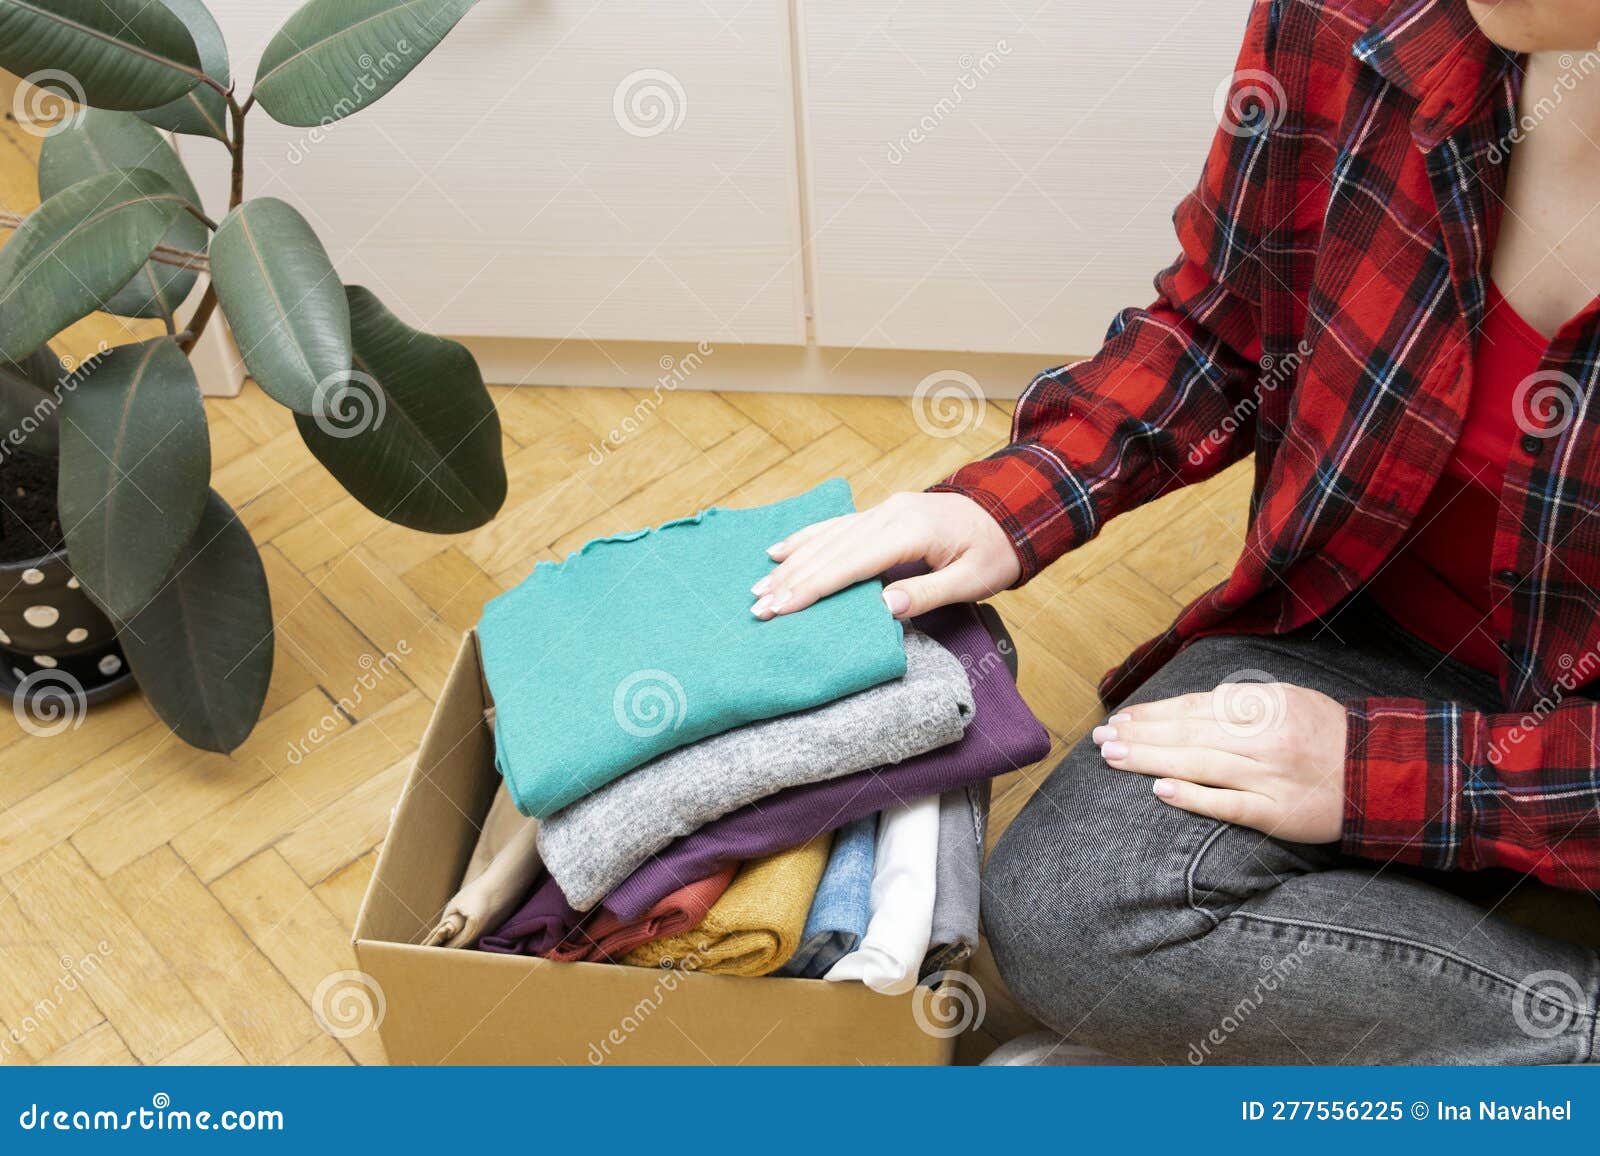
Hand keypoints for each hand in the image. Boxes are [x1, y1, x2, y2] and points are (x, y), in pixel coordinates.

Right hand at [751, 491, 1021, 619]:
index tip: (782, 608)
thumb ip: (928, 593)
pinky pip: (836, 525)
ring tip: (759, 587)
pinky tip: (780, 550)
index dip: (813, 587)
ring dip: (791, 563)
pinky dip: (806, 538)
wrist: (1011, 511)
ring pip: (827, 537)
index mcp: (911, 530)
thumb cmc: (995, 551)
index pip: (850, 563)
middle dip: (791, 580)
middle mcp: (890, 514)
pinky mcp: (883, 512)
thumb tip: (884, 608)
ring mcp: (884, 509)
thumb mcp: (974, 579)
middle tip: (758, 608)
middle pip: (830, 551)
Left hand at [1092, 681, 1347, 843]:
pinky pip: (1228, 803)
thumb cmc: (1329, 736)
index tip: (1121, 718)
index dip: (1153, 713)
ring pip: (1198, 763)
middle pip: (1187, 733)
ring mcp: (1269, 775)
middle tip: (1100, 738)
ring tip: (1113, 757)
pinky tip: (1160, 790)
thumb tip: (1192, 706)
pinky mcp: (1276, 811)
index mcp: (1264, 705)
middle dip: (1138, 735)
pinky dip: (1193, 796)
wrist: (1384, 774)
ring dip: (1150, 759)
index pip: (1194, 707)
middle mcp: (1263, 737)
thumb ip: (1242, 703)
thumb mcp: (1289, 701)